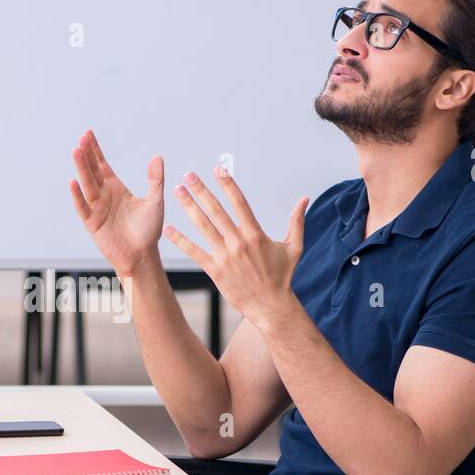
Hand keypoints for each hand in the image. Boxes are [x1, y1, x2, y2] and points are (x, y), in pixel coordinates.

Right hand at [68, 129, 164, 277]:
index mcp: (116, 188)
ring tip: (76, 151)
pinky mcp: (92, 223)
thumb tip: (158, 157)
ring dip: (81, 168)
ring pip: (87, 184)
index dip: (95, 150)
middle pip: (92, 171)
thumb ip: (155, 180)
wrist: (142, 255)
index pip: (102, 165)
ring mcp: (96, 208)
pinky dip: (78, 195)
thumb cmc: (148, 231)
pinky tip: (73, 182)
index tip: (88, 134)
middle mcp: (104, 196)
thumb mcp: (155, 202)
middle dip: (87, 155)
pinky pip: (83, 207)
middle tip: (82, 138)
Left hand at [164, 167, 308, 328]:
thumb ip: (296, 221)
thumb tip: (305, 199)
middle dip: (202, 191)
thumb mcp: (294, 247)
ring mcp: (225, 257)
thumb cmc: (282, 277)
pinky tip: (169, 229)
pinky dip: (181, 240)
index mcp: (256, 235)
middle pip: (217, 211)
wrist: (269, 305)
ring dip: (189, 207)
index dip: (228, 184)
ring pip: (203, 227)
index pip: (239, 203)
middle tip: (189, 176)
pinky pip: (195, 252)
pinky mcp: (215, 270)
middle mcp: (238, 243)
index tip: (218, 169)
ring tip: (178, 192)